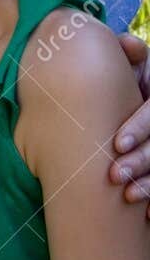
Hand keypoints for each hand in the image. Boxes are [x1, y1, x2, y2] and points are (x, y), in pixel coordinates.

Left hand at [111, 31, 149, 217]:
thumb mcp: (142, 68)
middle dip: (142, 162)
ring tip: (127, 197)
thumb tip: (127, 44)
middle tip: (114, 177)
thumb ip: (132, 58)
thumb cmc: (140, 82)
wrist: (147, 96)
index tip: (117, 143)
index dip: (140, 127)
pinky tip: (147, 215)